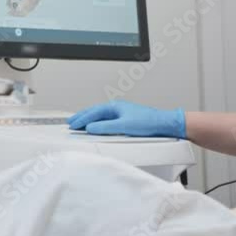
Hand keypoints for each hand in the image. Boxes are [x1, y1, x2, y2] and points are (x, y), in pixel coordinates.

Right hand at [67, 100, 185, 137]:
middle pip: (95, 112)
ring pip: (100, 115)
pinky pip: (106, 119)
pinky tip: (97, 126)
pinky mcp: (126, 119)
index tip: (72, 125)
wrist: (164, 124)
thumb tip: (91, 127)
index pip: (93, 113)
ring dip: (89, 119)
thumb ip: (105, 127)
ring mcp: (122, 113)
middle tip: (71, 122)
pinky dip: (98, 122)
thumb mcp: (123, 126)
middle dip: (82, 116)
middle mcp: (117, 108)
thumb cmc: (148, 122)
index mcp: (115, 107)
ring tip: (80, 123)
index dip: (81, 119)